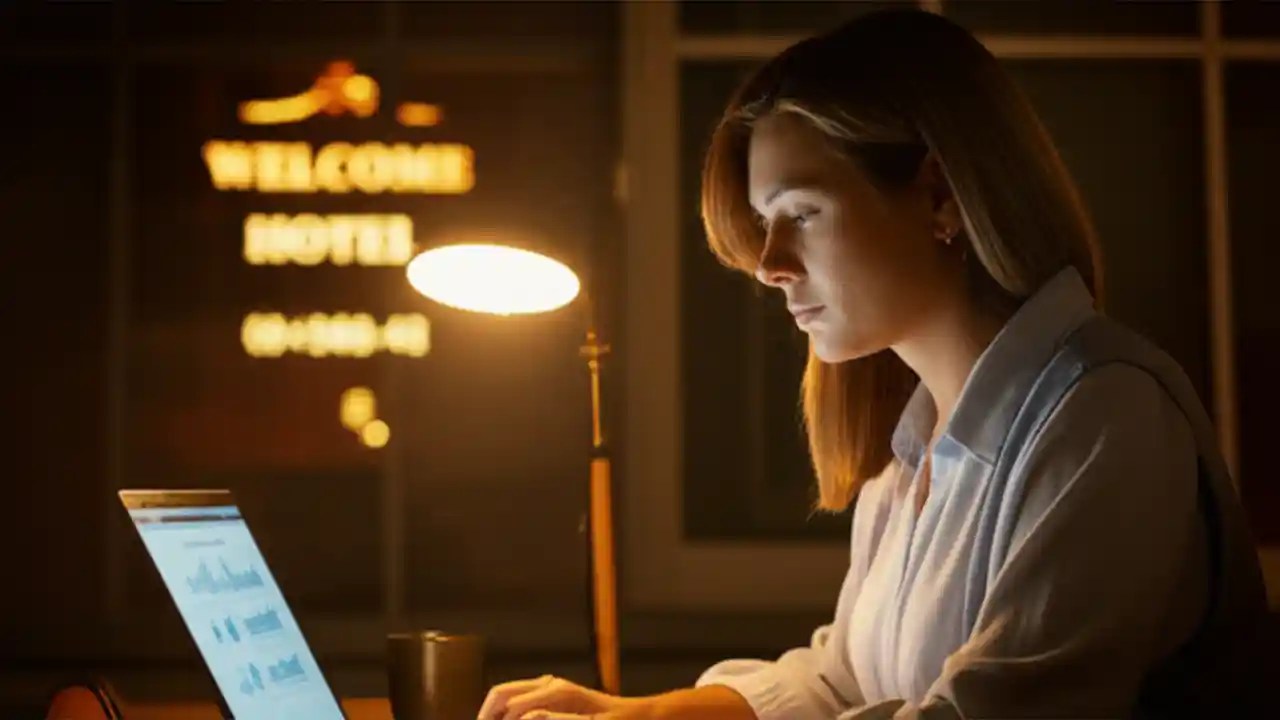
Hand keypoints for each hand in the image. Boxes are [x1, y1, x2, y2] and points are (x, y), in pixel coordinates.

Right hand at [477, 674, 641, 719]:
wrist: (638, 716)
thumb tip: (524, 716)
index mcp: (554, 692)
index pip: (509, 707)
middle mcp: (549, 684)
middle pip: (501, 694)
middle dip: (486, 714)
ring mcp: (550, 686)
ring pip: (507, 694)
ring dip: (494, 712)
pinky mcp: (554, 693)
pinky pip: (520, 697)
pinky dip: (507, 710)